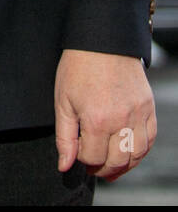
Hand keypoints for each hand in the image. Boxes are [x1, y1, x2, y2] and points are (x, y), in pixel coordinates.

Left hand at [53, 48, 156, 179]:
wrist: (102, 42)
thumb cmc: (78, 68)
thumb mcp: (62, 101)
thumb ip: (64, 137)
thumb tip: (64, 165)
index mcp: (97, 120)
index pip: (93, 157)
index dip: (83, 161)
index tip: (77, 156)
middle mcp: (122, 121)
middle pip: (117, 161)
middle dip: (103, 169)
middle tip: (93, 168)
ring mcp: (139, 115)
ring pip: (137, 155)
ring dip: (124, 166)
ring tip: (111, 167)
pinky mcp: (149, 109)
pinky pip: (149, 139)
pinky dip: (140, 151)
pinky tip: (128, 152)